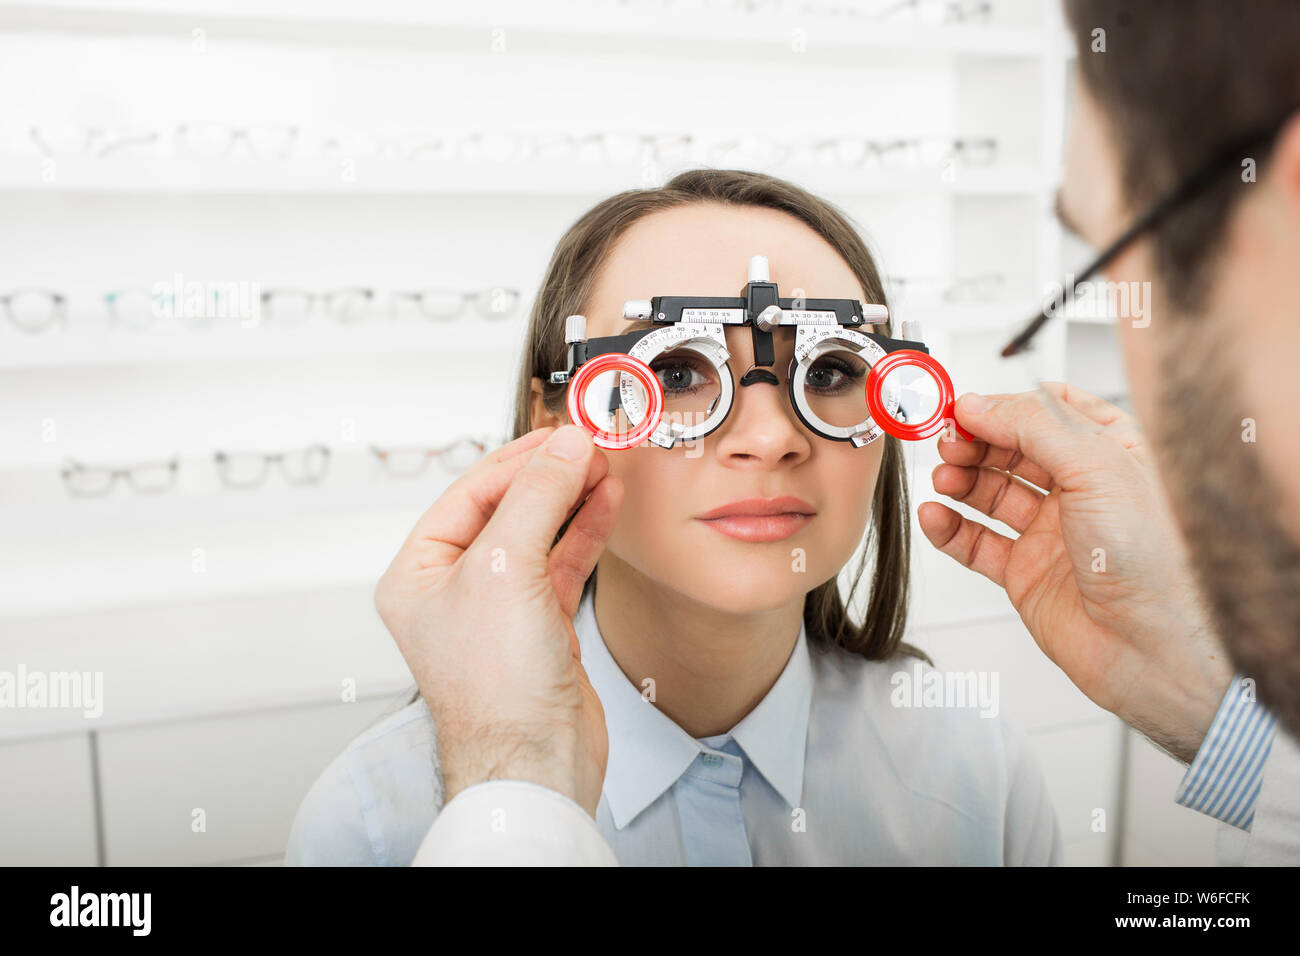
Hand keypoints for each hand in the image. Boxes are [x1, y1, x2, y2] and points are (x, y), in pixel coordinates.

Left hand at [373, 425, 622, 815]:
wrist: (534, 763)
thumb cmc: (495, 692)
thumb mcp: (505, 570)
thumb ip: (537, 499)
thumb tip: (564, 447)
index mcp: (418, 573)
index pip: (469, 492)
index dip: (518, 459)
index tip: (561, 435)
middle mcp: (454, 589)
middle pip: (505, 508)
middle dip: (548, 476)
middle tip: (587, 445)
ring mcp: (498, 608)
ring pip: (537, 533)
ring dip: (571, 498)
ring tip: (602, 466)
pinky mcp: (538, 626)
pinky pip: (560, 562)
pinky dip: (584, 532)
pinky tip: (603, 504)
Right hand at [918, 384, 1232, 762]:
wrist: (1152, 647)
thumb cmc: (1155, 559)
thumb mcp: (1096, 465)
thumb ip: (1032, 426)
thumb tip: (981, 404)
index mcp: (1111, 453)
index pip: (1048, 411)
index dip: (1005, 405)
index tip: (967, 405)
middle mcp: (1082, 489)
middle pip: (1011, 450)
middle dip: (975, 441)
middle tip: (947, 440)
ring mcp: (1052, 532)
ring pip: (990, 493)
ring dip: (960, 480)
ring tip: (943, 478)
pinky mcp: (1026, 573)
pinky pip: (976, 542)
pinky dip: (949, 528)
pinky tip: (934, 516)